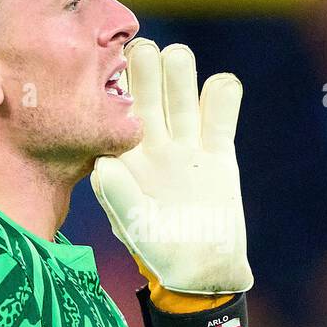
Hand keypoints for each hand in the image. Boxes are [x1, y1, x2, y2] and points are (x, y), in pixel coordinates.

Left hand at [91, 38, 253, 296]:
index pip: (115, 107)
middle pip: (148, 85)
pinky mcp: (218, 149)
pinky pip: (221, 109)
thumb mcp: (136, 230)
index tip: (113, 67)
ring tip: (179, 64)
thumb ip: (119, 197)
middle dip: (146, 63)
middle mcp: (153, 141)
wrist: (204, 272)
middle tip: (148, 55)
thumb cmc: (161, 252)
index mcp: (124, 154)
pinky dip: (223, 92)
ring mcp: (186, 142)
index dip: (113, 82)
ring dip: (180, 69)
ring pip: (182, 89)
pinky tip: (221, 92)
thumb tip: (103, 165)